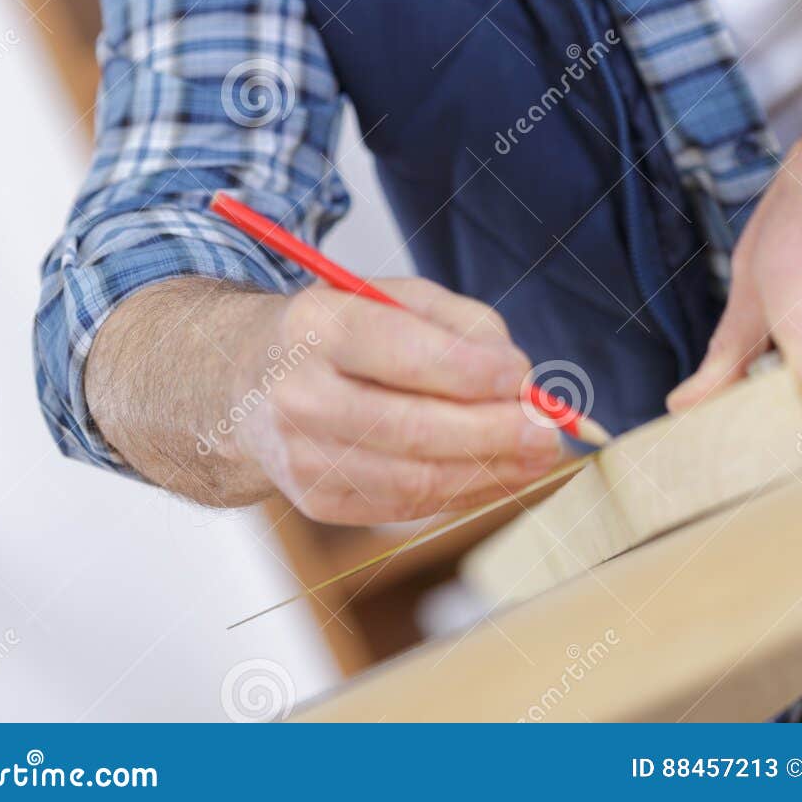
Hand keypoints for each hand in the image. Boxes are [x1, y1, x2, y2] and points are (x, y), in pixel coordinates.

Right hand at [228, 276, 562, 522]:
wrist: (252, 382)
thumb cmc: (341, 330)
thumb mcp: (393, 297)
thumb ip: (462, 326)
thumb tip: (521, 382)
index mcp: (317, 326)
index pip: (401, 353)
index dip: (471, 371)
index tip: (523, 374)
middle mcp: (300, 395)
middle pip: (410, 428)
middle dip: (493, 433)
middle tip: (549, 433)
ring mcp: (303, 458)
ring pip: (414, 479)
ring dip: (490, 472)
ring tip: (539, 456)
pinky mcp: (318, 501)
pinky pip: (406, 505)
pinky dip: (464, 491)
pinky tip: (499, 473)